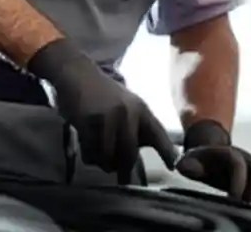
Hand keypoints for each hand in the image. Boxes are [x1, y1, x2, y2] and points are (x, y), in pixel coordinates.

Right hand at [27, 38, 177, 182]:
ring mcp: (107, 117)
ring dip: (103, 162)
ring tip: (99, 153)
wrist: (78, 74)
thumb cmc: (104, 93)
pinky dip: (89, 154)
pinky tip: (87, 143)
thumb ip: (137, 127)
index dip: (166, 151)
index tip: (173, 167)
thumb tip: (142, 154)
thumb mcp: (127, 106)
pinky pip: (90, 152)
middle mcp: (127, 113)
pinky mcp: (87, 122)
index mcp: (141, 109)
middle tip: (122, 177)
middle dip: (124, 168)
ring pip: (108, 156)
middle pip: (130, 152)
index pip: (158, 133)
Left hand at [174, 120, 250, 207]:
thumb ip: (188, 164)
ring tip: (250, 214)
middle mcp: (249, 161)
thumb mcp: (191, 160)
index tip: (231, 200)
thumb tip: (184, 167)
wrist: (216, 154)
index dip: (237, 183)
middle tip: (240, 210)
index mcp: (231, 154)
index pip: (238, 165)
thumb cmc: (201, 162)